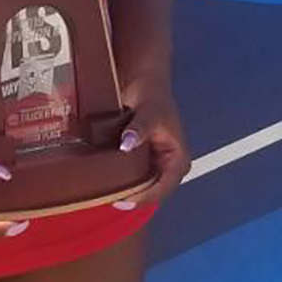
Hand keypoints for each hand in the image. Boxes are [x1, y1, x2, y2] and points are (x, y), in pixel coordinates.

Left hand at [116, 73, 189, 208]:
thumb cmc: (153, 96)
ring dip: (124, 190)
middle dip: (131, 196)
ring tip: (103, 194)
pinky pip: (131, 177)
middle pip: (151, 192)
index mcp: (178, 161)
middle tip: (107, 199)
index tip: (121, 200)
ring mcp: (155, 165)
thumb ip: (140, 129)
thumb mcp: (149, 112)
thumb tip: (127, 145)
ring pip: (140, 186)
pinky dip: (120, 180)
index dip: (143, 197)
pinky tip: (104, 181)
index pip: (162, 189)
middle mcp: (169, 167)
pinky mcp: (142, 160)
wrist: (145, 81)